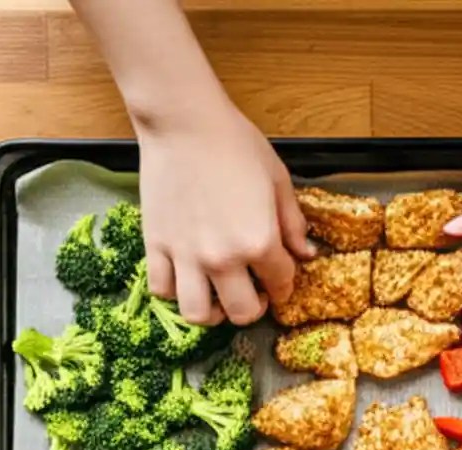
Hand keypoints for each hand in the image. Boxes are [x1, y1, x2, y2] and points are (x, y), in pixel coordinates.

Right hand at [136, 107, 313, 325]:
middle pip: (242, 312)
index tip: (280, 279)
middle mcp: (222, 257)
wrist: (184, 123)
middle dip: (253, 307)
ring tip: (218, 296)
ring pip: (198, 314)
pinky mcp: (156, 245)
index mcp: (259, 241)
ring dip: (212, 313)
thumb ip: (293, 223)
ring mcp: (186, 255)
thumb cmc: (234, 144)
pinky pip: (162, 290)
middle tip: (253, 294)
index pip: (280, 283)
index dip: (285, 285)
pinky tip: (186, 277)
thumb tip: (305, 253)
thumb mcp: (278, 181)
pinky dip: (174, 291)